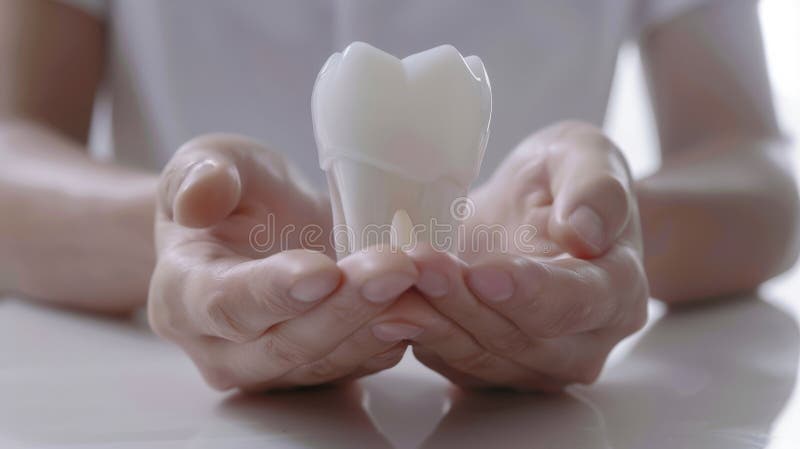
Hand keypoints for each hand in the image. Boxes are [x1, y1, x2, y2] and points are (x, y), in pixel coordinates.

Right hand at [148, 134, 420, 390]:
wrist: (256, 227)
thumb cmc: (230, 192)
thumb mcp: (209, 162)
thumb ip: (199, 176)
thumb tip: (198, 200)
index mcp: (182, 294)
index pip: (225, 304)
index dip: (274, 291)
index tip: (323, 271)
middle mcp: (219, 347)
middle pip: (285, 344)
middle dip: (345, 308)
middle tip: (396, 267)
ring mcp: (269, 367)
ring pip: (326, 362)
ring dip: (376, 325)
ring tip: (419, 283)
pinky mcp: (315, 370)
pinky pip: (355, 366)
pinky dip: (393, 338)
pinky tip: (425, 305)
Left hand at [408, 121, 648, 390]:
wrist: (542, 212)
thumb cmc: (566, 179)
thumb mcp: (584, 155)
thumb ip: (596, 187)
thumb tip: (585, 231)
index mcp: (617, 290)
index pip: (576, 302)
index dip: (529, 292)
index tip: (483, 273)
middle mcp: (585, 341)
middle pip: (522, 339)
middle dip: (465, 305)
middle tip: (419, 265)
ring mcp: (538, 362)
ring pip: (482, 357)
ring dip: (434, 324)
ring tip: (390, 289)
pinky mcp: (495, 366)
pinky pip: (455, 362)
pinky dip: (419, 337)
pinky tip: (384, 310)